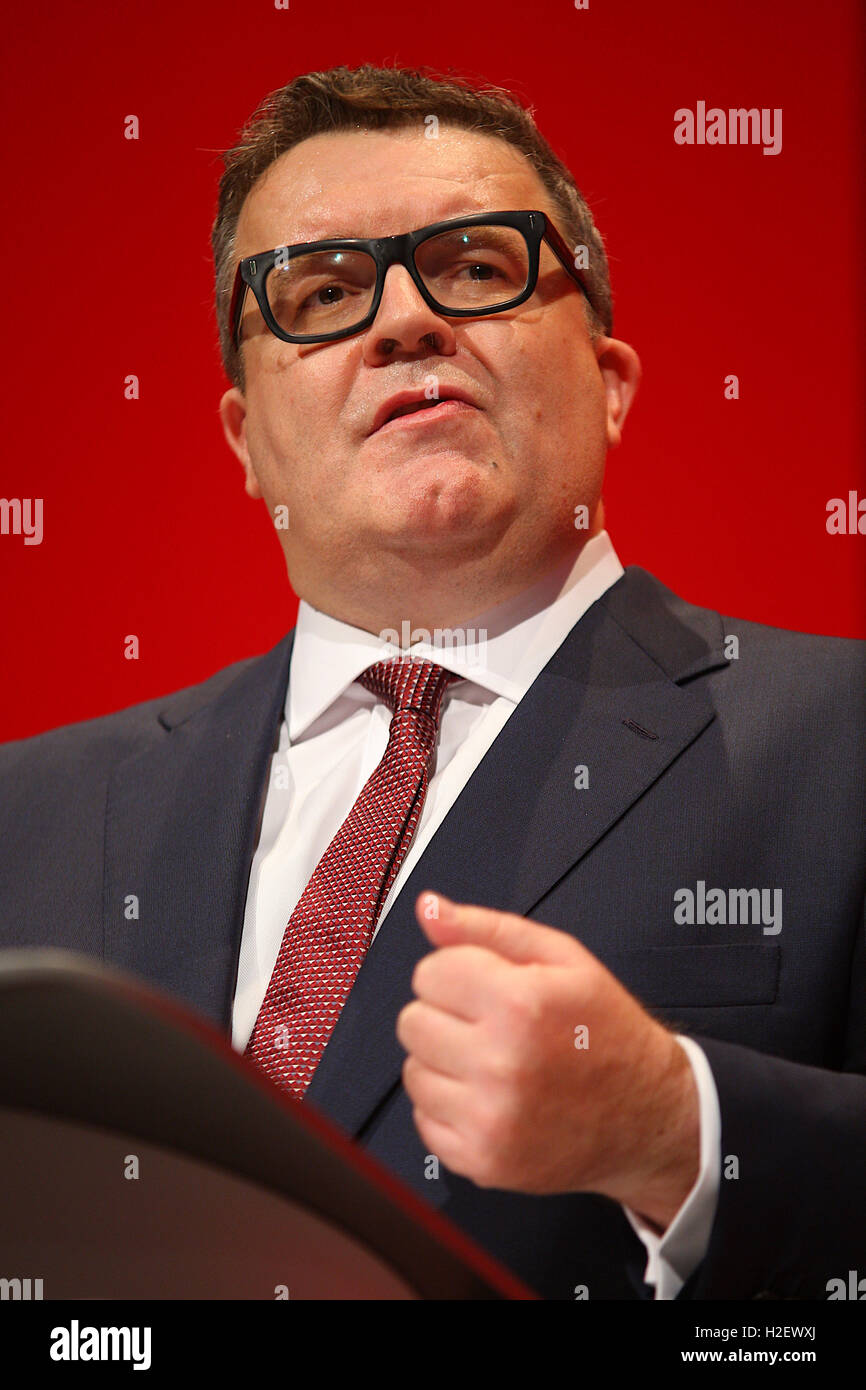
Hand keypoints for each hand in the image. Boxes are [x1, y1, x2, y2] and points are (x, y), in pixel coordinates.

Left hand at [396, 892, 699, 1230]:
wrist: (647, 1115)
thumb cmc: (606, 1033)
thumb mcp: (562, 958)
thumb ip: (488, 928)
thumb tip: (429, 907)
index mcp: (521, 1003)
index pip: (429, 972)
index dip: (457, 974)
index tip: (486, 988)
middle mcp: (502, 1063)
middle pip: (412, 1021)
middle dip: (446, 1016)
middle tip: (490, 1026)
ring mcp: (490, 1118)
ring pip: (413, 1071)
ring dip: (444, 1063)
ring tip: (492, 1062)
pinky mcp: (482, 1160)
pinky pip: (423, 1120)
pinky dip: (449, 1107)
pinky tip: (489, 1097)